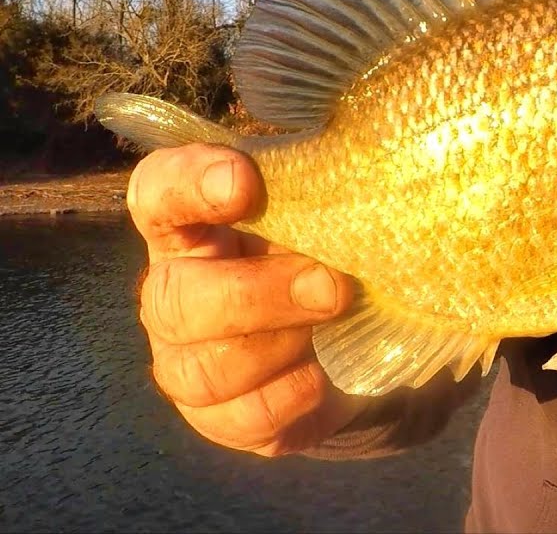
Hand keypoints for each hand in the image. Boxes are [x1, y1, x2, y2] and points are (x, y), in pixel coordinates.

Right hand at [128, 144, 363, 455]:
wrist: (347, 342)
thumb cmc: (324, 255)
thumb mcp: (323, 214)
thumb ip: (324, 192)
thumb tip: (364, 173)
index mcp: (192, 227)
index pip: (158, 193)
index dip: (189, 185)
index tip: (243, 182)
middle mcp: (173, 293)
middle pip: (176, 298)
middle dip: (257, 295)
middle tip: (332, 287)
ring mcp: (187, 362)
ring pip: (204, 368)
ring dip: (280, 346)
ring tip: (335, 325)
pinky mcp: (221, 419)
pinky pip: (245, 417)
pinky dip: (294, 394)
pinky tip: (325, 372)